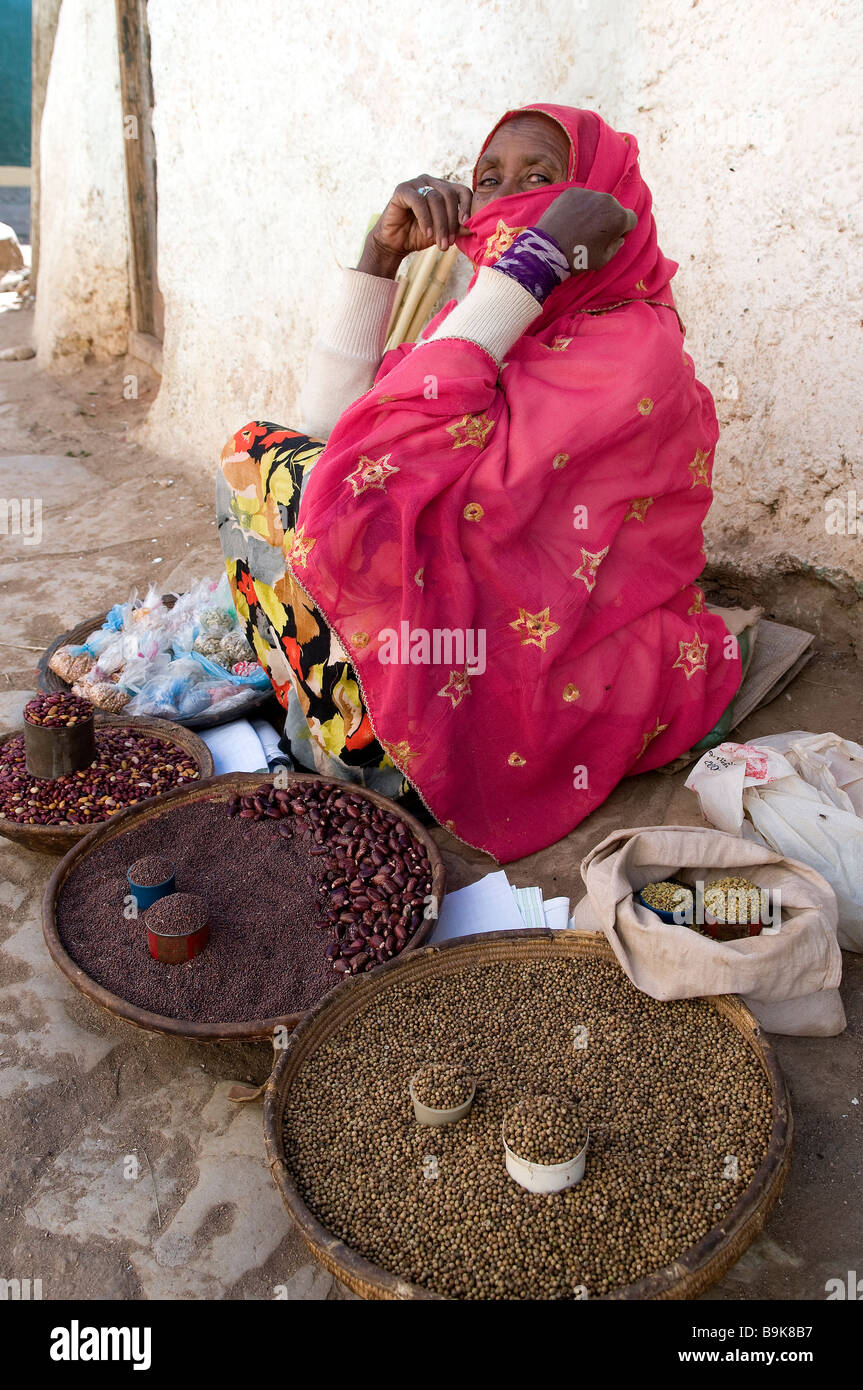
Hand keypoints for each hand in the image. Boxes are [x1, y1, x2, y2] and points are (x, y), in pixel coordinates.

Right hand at [357, 175, 472, 278]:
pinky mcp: (402, 189)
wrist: (395, 242)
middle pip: (449, 195)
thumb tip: (474, 228)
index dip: (467, 206)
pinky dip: (426, 219)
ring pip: (435, 199)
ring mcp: (416, 183)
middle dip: (451, 221)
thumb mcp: (442, 232)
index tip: (466, 223)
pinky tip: (427, 233)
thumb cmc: (419, 235)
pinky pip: (419, 201)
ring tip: (440, 243)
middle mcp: (431, 182)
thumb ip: (457, 228)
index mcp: (444, 189)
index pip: (462, 190)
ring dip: (440, 224)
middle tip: (450, 242)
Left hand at [535, 188, 637, 272]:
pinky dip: (578, 207)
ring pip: (597, 202)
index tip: (612, 238)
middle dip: (608, 219)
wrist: (548, 250)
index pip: (630, 219)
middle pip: (614, 208)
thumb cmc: (578, 258)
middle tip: (593, 234)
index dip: (623, 230)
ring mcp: (588, 193)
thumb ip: (617, 245)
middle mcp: (607, 200)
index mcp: (619, 217)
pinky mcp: (572, 192)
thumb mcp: (604, 259)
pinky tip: (569, 221)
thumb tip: (619, 237)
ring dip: (593, 212)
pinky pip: (581, 199)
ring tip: (579, 228)